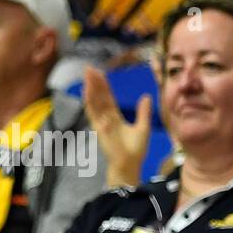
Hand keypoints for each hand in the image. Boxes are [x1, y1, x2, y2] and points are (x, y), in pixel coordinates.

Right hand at [82, 66, 151, 188]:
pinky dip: (89, 101)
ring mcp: (101, 123)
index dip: (103, 86)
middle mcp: (106, 119)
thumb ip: (143, 112)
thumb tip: (146, 96)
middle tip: (88, 68)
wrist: (130, 165)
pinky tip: (87, 90)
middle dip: (94, 82)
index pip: (108, 98)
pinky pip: (93, 112)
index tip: (99, 73)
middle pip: (99, 97)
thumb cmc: (136, 150)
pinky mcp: (100, 128)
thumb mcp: (143, 127)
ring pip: (94, 102)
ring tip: (87, 74)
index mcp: (115, 118)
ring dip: (90, 87)